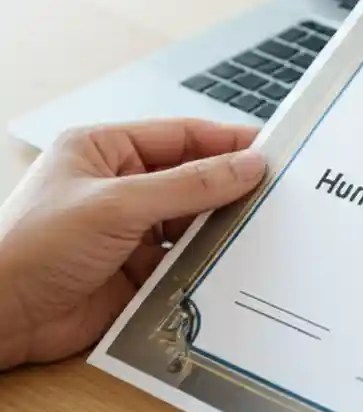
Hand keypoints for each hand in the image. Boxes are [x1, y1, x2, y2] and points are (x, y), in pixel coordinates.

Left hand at [0, 119, 265, 369]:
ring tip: (267, 235)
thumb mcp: (117, 205)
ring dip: (221, 232)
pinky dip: (208, 267)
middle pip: (193, 181)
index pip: (183, 137)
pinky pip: (184, 264)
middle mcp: (119, 187)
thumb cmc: (32, 245)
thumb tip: (248, 165)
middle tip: (282, 198)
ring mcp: (128, 232)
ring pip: (193, 226)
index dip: (230, 143)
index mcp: (104, 150)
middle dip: (232, 191)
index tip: (275, 153)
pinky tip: (236, 269)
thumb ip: (188, 185)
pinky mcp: (135, 274)